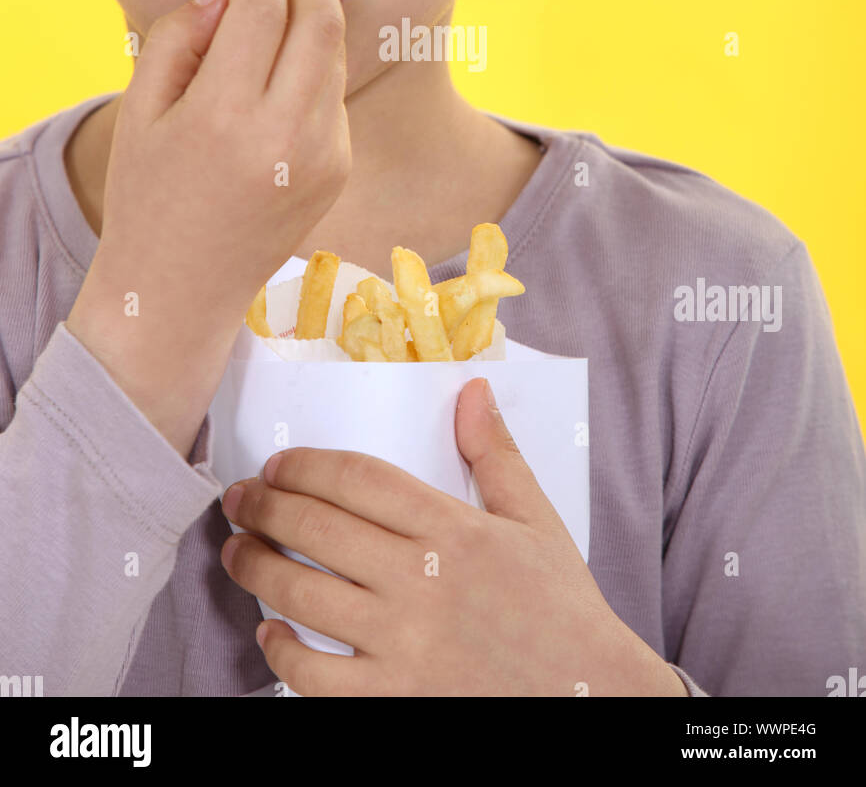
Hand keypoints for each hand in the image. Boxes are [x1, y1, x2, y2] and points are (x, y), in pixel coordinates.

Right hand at [92, 0, 349, 327]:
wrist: (181, 287)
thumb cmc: (148, 192)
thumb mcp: (139, 109)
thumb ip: (177, 35)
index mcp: (224, 116)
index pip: (265, 7)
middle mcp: (285, 135)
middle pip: (323, 21)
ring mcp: (322, 156)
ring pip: (337, 54)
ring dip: (316, 16)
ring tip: (282, 5)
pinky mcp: (339, 171)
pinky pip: (336, 94)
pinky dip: (316, 65)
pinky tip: (284, 68)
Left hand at [220, 377, 686, 696]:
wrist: (588, 697)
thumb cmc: (561, 605)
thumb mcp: (535, 520)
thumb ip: (495, 452)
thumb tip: (471, 388)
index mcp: (453, 528)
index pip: (357, 479)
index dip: (305, 466)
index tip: (278, 465)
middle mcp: (421, 580)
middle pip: (316, 529)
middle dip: (263, 507)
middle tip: (239, 499)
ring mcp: (404, 643)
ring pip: (302, 596)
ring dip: (255, 568)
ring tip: (235, 552)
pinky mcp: (396, 697)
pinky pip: (315, 677)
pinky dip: (280, 653)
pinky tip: (270, 633)